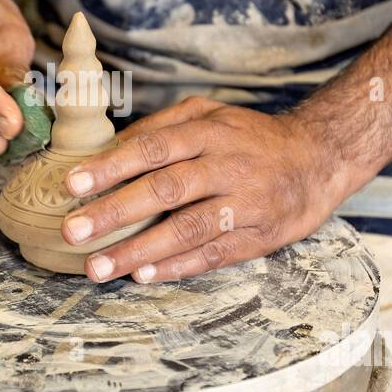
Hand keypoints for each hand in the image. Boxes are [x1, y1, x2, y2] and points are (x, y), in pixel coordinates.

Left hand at [60, 97, 353, 282]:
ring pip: (188, 229)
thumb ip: (162, 129)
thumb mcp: (210, 115)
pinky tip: (144, 277)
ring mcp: (246, 204)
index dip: (112, 167)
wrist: (318, 159)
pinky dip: (178, 267)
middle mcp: (228, 166)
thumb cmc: (249, 138)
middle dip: (115, 212)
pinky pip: (215, 255)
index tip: (72, 184)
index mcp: (210, 132)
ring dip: (139, 251)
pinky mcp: (259, 237)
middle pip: (167, 190)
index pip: (154, 148)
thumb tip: (107, 150)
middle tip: (74, 231)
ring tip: (98, 267)